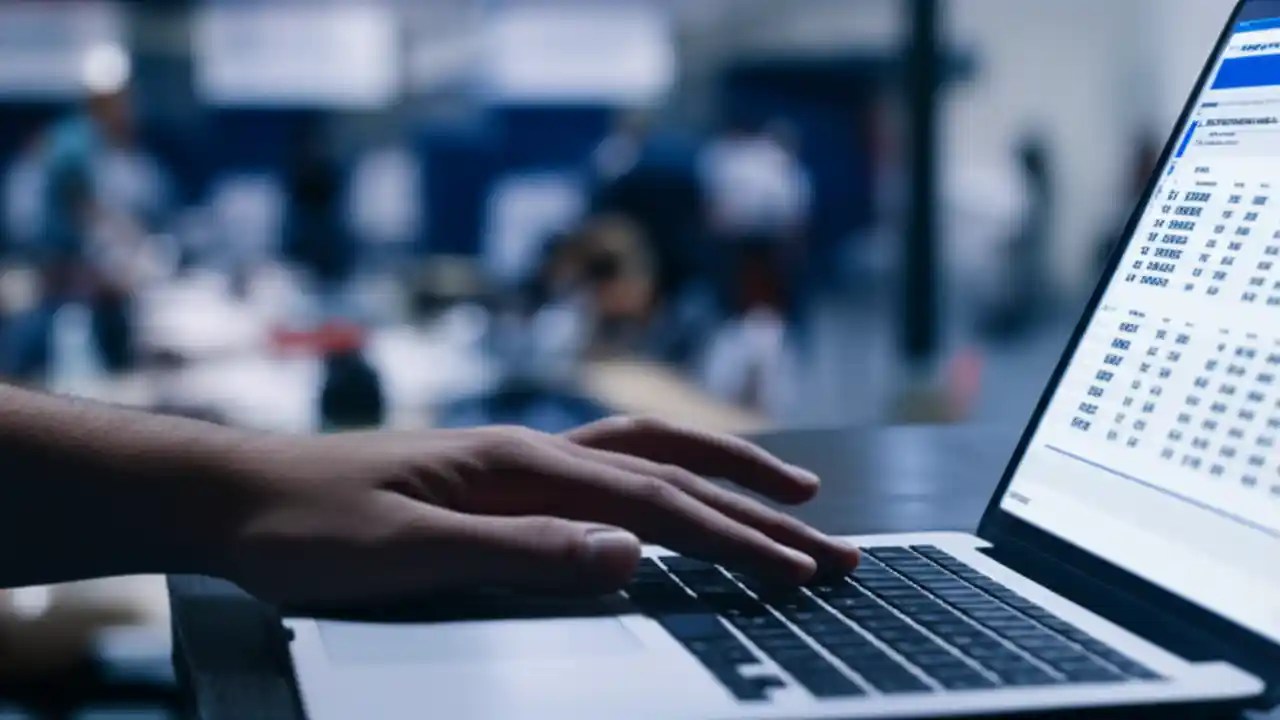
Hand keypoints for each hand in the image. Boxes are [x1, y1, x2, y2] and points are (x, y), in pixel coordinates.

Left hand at [217, 417, 858, 606]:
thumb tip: (629, 555)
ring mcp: (517, 457)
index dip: (735, 540)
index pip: (654, 503)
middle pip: (670, 473)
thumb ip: (519, 552)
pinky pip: (606, 461)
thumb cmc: (308, 528)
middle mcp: (531, 449)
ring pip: (647, 451)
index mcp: (519, 464)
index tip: (803, 571)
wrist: (235, 495)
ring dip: (725, 471)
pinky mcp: (499, 475)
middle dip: (758, 513)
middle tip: (834, 547)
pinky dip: (664, 468)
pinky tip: (676, 482)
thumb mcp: (405, 555)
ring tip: (790, 492)